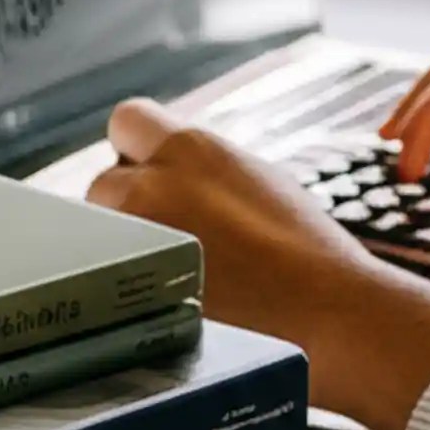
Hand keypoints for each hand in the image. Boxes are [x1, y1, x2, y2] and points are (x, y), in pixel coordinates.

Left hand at [87, 99, 429, 429]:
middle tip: (165, 236)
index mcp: (192, 147)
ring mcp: (141, 236)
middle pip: (104, 182)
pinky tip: (168, 297)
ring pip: (100, 232)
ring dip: (121, 246)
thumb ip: (207, 171)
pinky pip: (111, 277)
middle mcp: (155, 182)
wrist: (329, 309)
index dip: (135, 148)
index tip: (151, 173)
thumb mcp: (259, 181)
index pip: (127, 120)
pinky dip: (128, 286)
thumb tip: (178, 172)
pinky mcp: (136, 287)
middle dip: (126, 206)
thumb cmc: (308, 251)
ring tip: (168, 270)